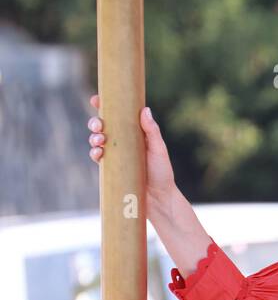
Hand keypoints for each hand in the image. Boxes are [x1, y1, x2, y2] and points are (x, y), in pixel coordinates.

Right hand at [86, 94, 177, 215]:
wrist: (159, 200)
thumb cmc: (162, 173)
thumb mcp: (159, 150)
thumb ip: (152, 131)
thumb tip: (144, 110)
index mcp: (134, 133)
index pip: (117, 115)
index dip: (104, 106)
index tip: (96, 99)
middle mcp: (123, 142)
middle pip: (103, 126)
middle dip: (95, 122)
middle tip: (98, 125)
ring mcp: (116, 155)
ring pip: (97, 141)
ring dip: (93, 137)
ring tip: (99, 140)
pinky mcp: (111, 169)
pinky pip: (98, 158)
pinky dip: (95, 153)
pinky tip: (98, 153)